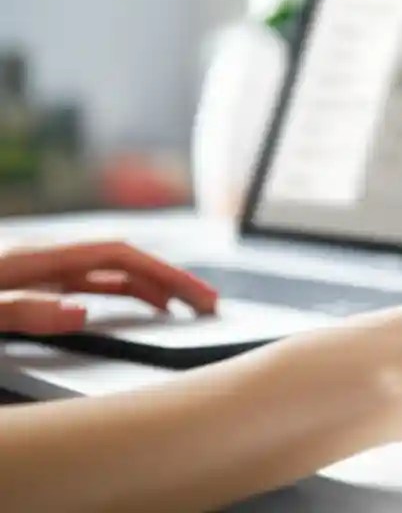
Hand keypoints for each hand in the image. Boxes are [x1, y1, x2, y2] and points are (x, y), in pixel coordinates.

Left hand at [0, 241, 218, 334]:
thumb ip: (26, 311)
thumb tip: (82, 313)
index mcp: (36, 258)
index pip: (118, 256)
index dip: (165, 272)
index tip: (198, 294)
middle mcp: (45, 258)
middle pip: (124, 261)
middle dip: (171, 278)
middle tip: (207, 304)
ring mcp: (40, 270)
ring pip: (112, 271)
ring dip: (153, 284)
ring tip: (185, 306)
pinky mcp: (35, 282)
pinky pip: (94, 282)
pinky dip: (127, 290)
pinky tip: (140, 303)